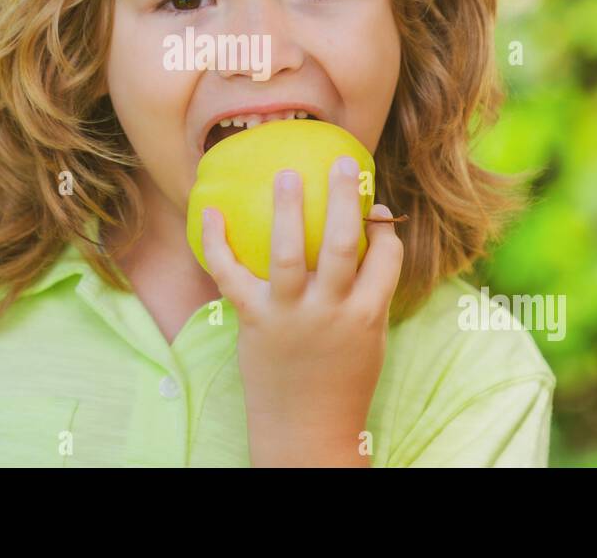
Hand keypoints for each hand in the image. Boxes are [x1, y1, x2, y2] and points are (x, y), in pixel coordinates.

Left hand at [199, 154, 404, 466]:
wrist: (305, 433)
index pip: (386, 258)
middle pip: (340, 245)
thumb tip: (369, 236)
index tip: (376, 207)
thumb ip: (370, 291)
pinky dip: (217, 242)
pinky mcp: (254, 322)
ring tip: (286, 174)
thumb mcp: (369, 340)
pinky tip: (210, 211)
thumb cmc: (341, 382)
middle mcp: (331, 311)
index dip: (383, 228)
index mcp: (367, 315)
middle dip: (342, 200)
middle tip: (339, 162)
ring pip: (288, 253)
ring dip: (287, 210)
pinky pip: (231, 276)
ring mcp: (290, 316)